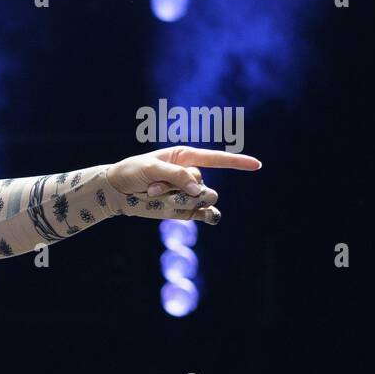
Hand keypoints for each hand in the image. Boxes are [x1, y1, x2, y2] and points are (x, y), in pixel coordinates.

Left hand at [104, 145, 262, 223]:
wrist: (117, 191)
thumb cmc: (132, 172)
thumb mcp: (151, 168)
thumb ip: (176, 176)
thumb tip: (198, 191)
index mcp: (185, 157)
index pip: (217, 159)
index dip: (237, 162)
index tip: (257, 165)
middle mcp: (190, 175)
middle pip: (203, 185)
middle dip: (178, 188)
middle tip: (152, 187)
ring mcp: (188, 194)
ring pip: (201, 199)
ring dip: (178, 200)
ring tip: (156, 196)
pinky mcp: (184, 210)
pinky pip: (204, 214)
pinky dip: (208, 215)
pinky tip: (209, 216)